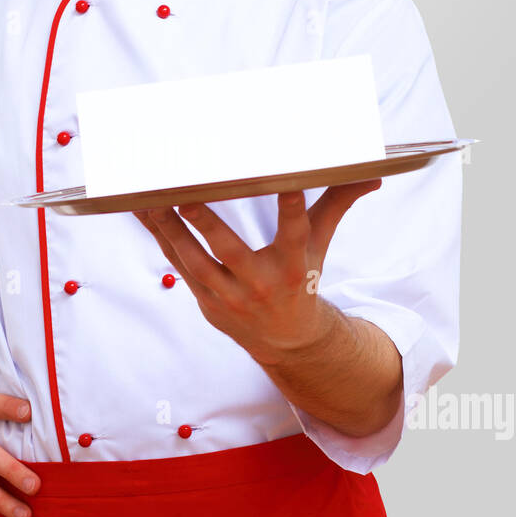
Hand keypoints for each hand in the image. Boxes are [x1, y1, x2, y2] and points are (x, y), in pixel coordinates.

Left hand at [133, 180, 381, 366]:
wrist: (287, 341)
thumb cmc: (301, 280)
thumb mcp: (320, 245)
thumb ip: (337, 204)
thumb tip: (373, 175)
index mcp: (293, 264)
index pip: (294, 230)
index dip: (291, 206)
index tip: (287, 182)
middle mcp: (260, 282)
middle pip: (229, 250)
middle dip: (205, 224)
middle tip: (186, 197)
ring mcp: (229, 295)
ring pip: (193, 259)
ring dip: (169, 229)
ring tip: (150, 199)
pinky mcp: (206, 301)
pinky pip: (177, 263)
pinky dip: (160, 237)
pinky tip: (142, 211)